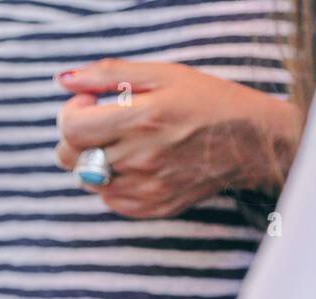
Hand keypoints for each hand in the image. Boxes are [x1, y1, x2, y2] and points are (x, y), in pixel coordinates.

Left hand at [54, 60, 300, 218]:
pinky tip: (137, 164)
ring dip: (94, 160)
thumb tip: (65, 80)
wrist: (250, 141)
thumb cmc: (207, 100)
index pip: (71, 128)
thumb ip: (109, 74)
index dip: (71, 113)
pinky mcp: (149, 208)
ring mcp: (143, 188)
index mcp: (141, 120)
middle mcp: (139, 158)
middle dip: (77, 137)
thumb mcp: (163, 75)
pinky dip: (113, 181)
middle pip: (69, 157)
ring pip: (86, 179)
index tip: (89, 104)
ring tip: (126, 142)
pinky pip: (108, 198)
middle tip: (104, 122)